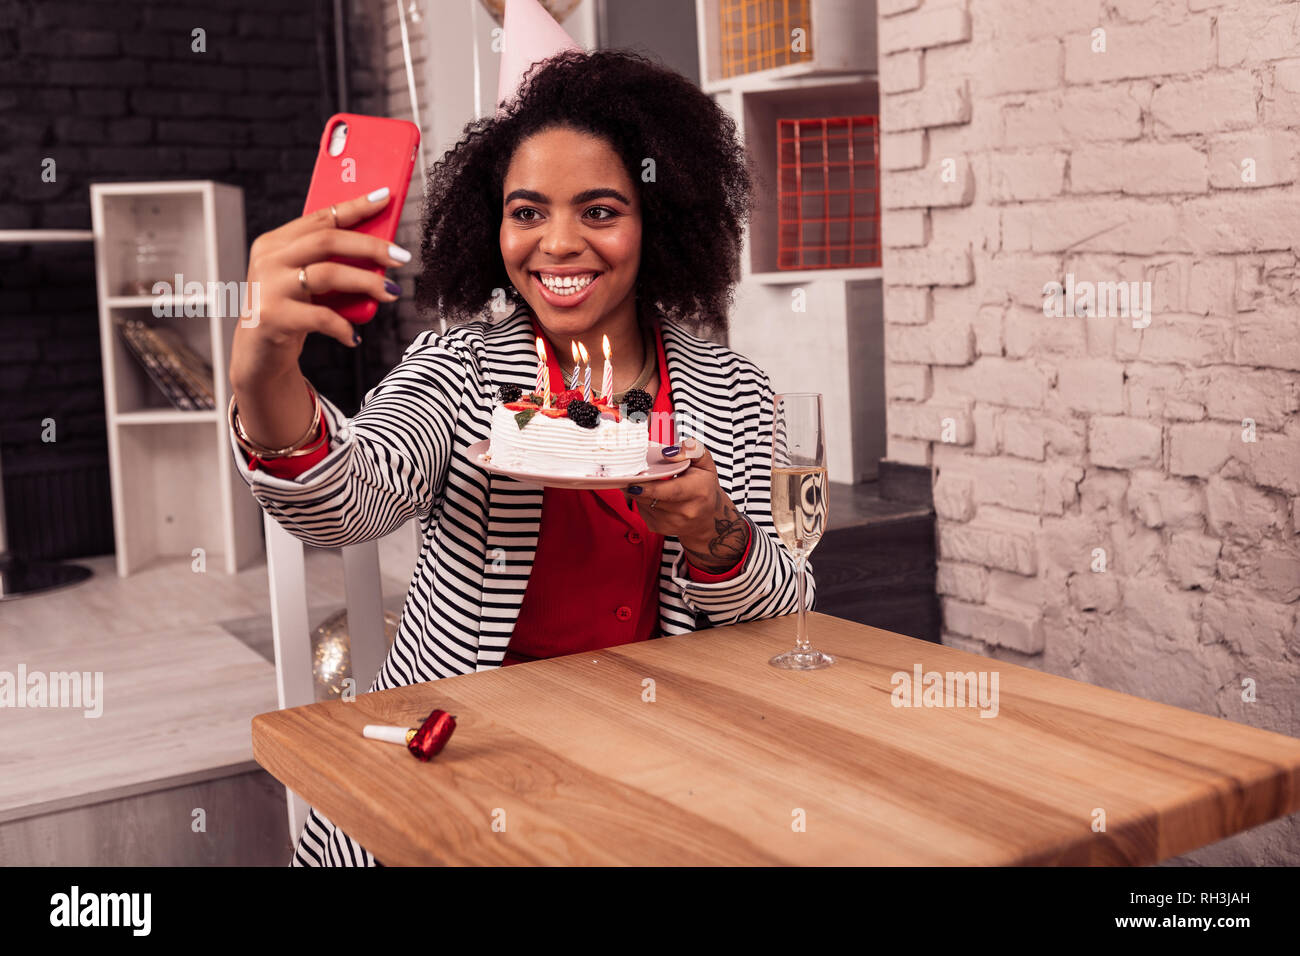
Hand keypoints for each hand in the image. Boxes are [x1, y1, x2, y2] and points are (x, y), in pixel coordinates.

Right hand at [229, 188, 409, 388]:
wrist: (257, 354)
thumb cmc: (289, 312)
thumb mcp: (304, 281)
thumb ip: (328, 263)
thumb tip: (380, 250)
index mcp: (275, 243)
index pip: (321, 216)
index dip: (355, 206)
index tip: (385, 197)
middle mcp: (268, 260)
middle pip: (327, 240)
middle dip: (370, 246)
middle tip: (401, 256)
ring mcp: (268, 287)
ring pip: (328, 274)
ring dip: (367, 283)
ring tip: (391, 293)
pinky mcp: (272, 317)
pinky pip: (321, 316)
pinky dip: (343, 327)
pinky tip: (354, 336)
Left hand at [622, 437, 749, 572]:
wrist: (708, 516)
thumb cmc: (703, 485)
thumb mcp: (704, 461)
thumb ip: (690, 449)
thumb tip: (667, 453)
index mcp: (698, 491)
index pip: (672, 491)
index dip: (651, 487)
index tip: (634, 482)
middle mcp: (686, 511)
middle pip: (652, 498)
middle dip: (637, 486)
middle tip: (628, 475)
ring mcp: (672, 523)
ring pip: (643, 503)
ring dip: (638, 491)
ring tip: (643, 480)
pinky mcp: (660, 528)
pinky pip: (641, 510)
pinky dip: (641, 500)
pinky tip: (649, 493)